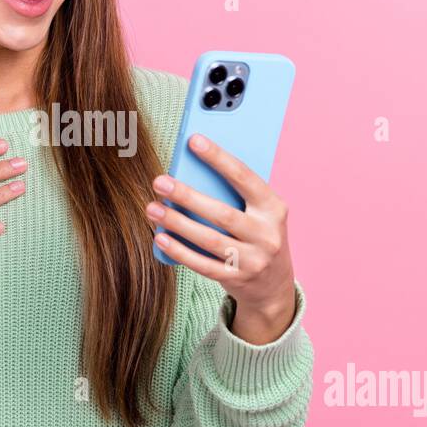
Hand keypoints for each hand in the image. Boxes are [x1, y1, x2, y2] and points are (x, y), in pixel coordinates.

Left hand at [145, 133, 295, 344]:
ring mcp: (253, 260)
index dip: (219, 158)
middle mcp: (267, 234)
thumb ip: (234, 195)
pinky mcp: (237, 279)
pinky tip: (160, 237)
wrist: (274, 285)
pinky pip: (203, 265)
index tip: (193, 140)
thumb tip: (191, 172)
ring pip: (210, 240)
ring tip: (152, 208)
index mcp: (274, 208)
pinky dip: (180, 251)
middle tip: (160, 181)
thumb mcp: (259, 213)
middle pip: (223, 213)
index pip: (245, 178)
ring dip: (177, 223)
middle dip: (188, 196)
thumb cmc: (258, 236)